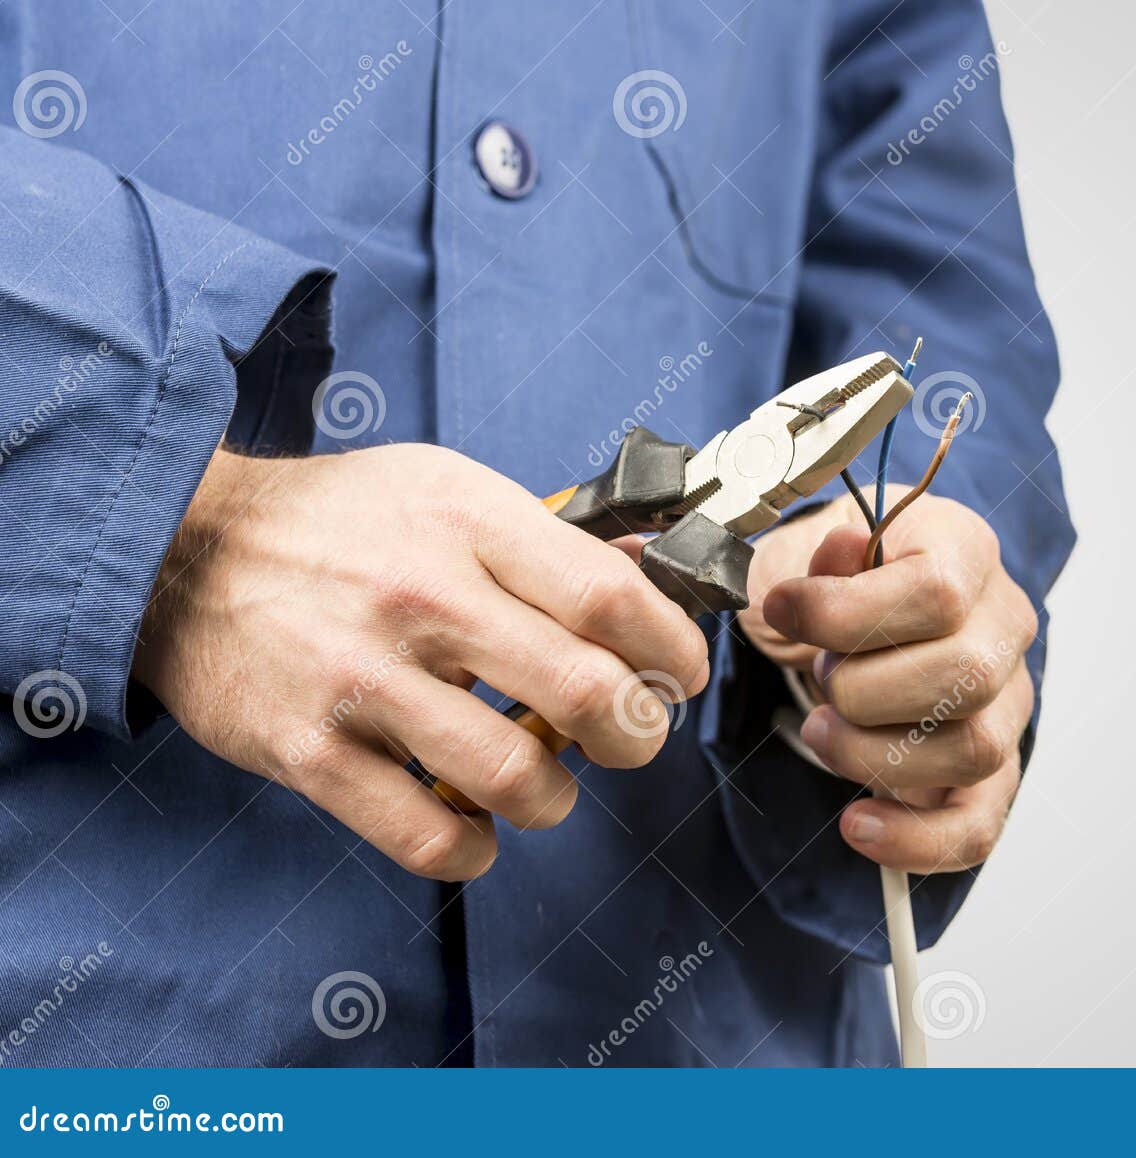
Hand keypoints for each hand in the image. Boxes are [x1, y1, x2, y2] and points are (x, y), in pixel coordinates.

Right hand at [134, 444, 707, 879]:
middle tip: (630, 736)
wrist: (183, 548)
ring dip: (554, 797)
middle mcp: (420, 597)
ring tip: (544, 781)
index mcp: (467, 522)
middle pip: (585, 690)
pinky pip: (426, 836)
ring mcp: (362, 680)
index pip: (610, 596)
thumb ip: (545, 536)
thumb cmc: (338, 522)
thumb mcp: (448, 487)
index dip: (671, 647)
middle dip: (636, 732)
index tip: (680, 672)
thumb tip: (650, 564)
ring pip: (515, 777)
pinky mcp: (312, 752)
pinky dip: (473, 848)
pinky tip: (477, 826)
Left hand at [739, 487, 1037, 873]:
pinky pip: (978, 824)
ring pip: (975, 750)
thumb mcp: (812, 545)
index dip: (849, 612)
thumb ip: (820, 552)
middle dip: (863, 688)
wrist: (857, 616)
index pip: (938, 592)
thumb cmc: (836, 580)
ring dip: (876, 754)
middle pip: (966, 675)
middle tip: (819, 676)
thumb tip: (840, 552)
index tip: (783, 610)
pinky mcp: (993, 772)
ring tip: (822, 732)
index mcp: (968, 553)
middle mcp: (1004, 628)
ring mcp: (1007, 705)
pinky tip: (857, 825)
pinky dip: (915, 839)